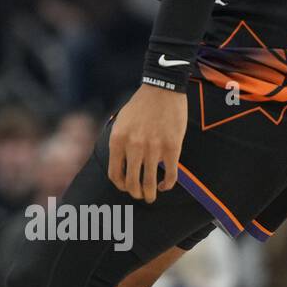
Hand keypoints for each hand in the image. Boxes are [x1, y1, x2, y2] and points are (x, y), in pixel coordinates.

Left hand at [107, 84, 187, 202]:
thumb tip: (121, 164)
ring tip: (151, 196)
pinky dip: (167, 185)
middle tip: (140, 196)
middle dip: (135, 193)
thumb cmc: (140, 106)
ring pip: (149, 182)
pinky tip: (165, 186)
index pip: (115, 174)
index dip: (120, 185)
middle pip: (131, 182)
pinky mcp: (172, 148)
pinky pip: (169, 175)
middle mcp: (133, 147)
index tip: (126, 187)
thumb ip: (119, 143)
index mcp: (117, 141)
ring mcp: (153, 148)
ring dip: (150, 194)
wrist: (162, 90)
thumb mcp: (120, 123)